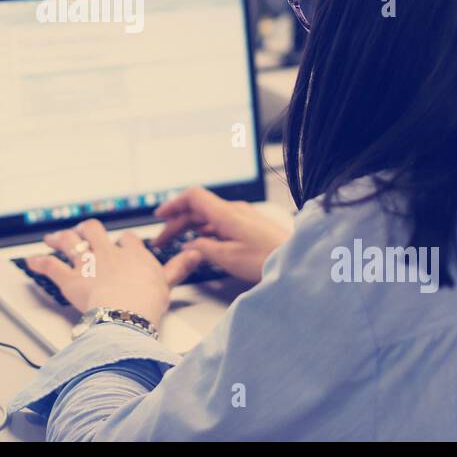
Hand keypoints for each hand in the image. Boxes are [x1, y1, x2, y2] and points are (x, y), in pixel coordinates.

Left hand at [26, 219, 199, 326]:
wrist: (127, 314)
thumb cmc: (148, 302)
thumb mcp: (169, 283)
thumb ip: (180, 266)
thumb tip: (197, 253)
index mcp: (133, 254)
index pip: (128, 241)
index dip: (124, 243)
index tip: (124, 245)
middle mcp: (108, 254)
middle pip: (94, 231)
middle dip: (88, 230)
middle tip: (83, 231)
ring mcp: (87, 265)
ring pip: (70, 243)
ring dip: (60, 238)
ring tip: (52, 236)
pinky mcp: (70, 280)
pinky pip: (51, 267)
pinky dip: (39, 263)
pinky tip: (31, 260)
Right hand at [154, 187, 289, 284]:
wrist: (296, 260)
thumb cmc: (267, 258)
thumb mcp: (228, 258)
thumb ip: (203, 249)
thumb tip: (187, 246)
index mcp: (226, 213)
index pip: (193, 196)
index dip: (173, 204)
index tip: (160, 215)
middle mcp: (234, 210)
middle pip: (198, 208)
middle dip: (177, 222)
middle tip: (163, 239)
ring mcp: (242, 217)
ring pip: (208, 216)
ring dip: (190, 228)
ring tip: (178, 243)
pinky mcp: (249, 226)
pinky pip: (220, 223)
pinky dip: (205, 231)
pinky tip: (202, 244)